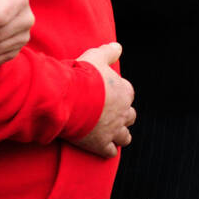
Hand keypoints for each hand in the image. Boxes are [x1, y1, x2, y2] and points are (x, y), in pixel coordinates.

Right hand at [69, 42, 134, 157]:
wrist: (68, 98)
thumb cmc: (82, 76)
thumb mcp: (96, 57)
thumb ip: (109, 52)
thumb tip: (118, 47)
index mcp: (124, 92)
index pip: (128, 94)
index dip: (119, 95)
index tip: (109, 96)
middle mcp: (123, 112)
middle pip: (130, 117)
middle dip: (123, 116)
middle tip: (110, 115)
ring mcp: (113, 130)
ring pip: (124, 137)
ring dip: (119, 135)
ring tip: (110, 134)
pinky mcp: (101, 144)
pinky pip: (110, 152)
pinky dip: (106, 150)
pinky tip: (100, 147)